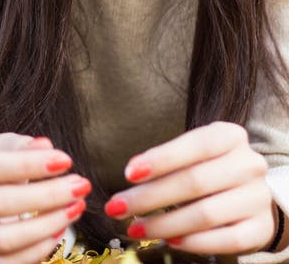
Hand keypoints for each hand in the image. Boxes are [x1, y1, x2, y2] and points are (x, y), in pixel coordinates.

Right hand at [0, 132, 91, 263]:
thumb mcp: (5, 147)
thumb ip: (22, 146)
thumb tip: (44, 146)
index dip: (26, 165)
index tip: (65, 160)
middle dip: (45, 195)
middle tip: (80, 185)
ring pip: (4, 239)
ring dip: (47, 224)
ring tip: (76, 207)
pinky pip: (9, 263)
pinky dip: (39, 249)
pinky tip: (60, 229)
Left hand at [104, 121, 275, 254]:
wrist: (251, 194)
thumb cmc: (211, 167)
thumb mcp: (194, 154)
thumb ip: (169, 161)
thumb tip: (131, 177)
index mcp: (230, 136)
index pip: (195, 144)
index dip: (161, 158)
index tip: (129, 172)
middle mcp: (249, 164)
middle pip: (194, 182)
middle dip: (150, 197)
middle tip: (118, 207)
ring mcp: (258, 197)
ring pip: (206, 214)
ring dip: (164, 224)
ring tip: (137, 228)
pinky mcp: (260, 228)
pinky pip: (225, 240)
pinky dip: (194, 242)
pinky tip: (170, 241)